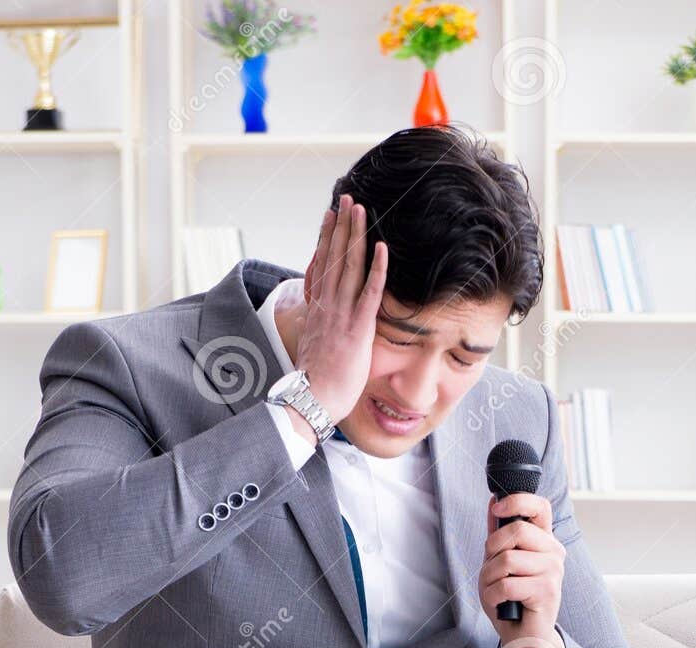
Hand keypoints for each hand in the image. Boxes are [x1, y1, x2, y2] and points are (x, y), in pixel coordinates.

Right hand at [295, 194, 387, 430]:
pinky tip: (382, 248)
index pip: (322, 266)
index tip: (330, 216)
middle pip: (334, 258)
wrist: (312, 400)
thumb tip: (320, 321)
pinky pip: (369, 293)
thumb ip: (320, 328)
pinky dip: (376, 269)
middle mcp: (327, 306)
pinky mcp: (357, 329)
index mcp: (318, 311)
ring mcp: (341, 315)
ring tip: (360, 208)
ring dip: (355, 235)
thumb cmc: (316, 383)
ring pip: (349, 267)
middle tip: (347, 198)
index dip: (326, 239)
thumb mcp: (314, 348)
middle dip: (341, 226)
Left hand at [479, 491, 565, 647]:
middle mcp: (553, 552)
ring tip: (496, 591)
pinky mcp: (547, 591)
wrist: (523, 637)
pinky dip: (492, 595)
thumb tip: (494, 502)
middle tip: (492, 569)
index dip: (517, 501)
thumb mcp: (497, 562)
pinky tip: (499, 603)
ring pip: (507, 560)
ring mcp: (553, 571)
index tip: (498, 509)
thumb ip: (498, 534)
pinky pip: (506, 584)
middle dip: (492, 550)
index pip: (540, 506)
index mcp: (544, 541)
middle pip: (516, 531)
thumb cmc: (511, 600)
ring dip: (489, 578)